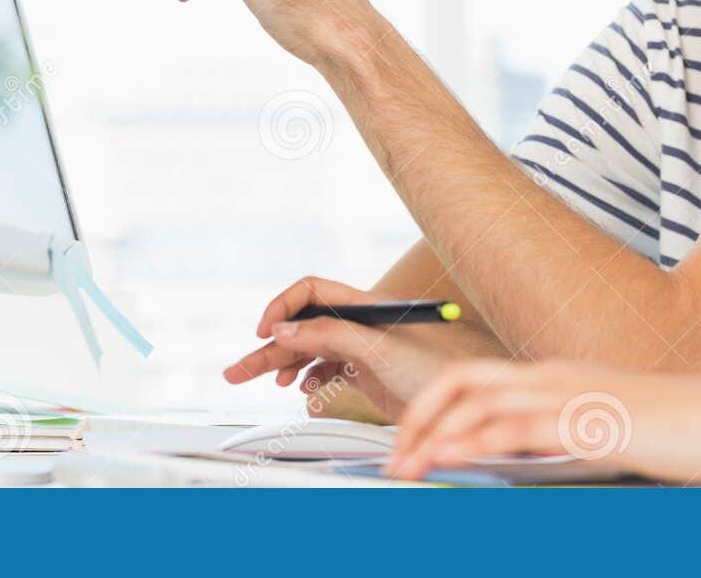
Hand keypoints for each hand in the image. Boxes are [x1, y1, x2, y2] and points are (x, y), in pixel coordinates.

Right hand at [222, 276, 453, 422]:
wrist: (464, 408)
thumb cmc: (435, 369)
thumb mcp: (379, 348)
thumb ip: (330, 334)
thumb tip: (282, 329)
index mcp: (364, 306)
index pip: (312, 292)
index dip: (284, 307)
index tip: (265, 332)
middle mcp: (360, 324)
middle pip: (303, 328)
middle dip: (268, 348)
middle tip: (235, 372)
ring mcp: (362, 350)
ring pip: (310, 352)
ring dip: (282, 365)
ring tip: (261, 381)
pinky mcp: (367, 375)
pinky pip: (326, 371)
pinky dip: (308, 378)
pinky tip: (302, 389)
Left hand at [386, 360, 700, 482]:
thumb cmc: (675, 430)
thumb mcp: (603, 428)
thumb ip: (559, 437)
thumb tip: (515, 461)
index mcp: (553, 374)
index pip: (472, 378)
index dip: (431, 405)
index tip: (407, 440)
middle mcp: (553, 376)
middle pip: (461, 381)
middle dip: (417, 416)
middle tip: (392, 456)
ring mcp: (570, 396)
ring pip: (480, 403)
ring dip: (434, 435)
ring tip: (407, 467)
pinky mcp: (588, 423)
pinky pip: (518, 429)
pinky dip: (477, 442)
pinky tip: (453, 458)